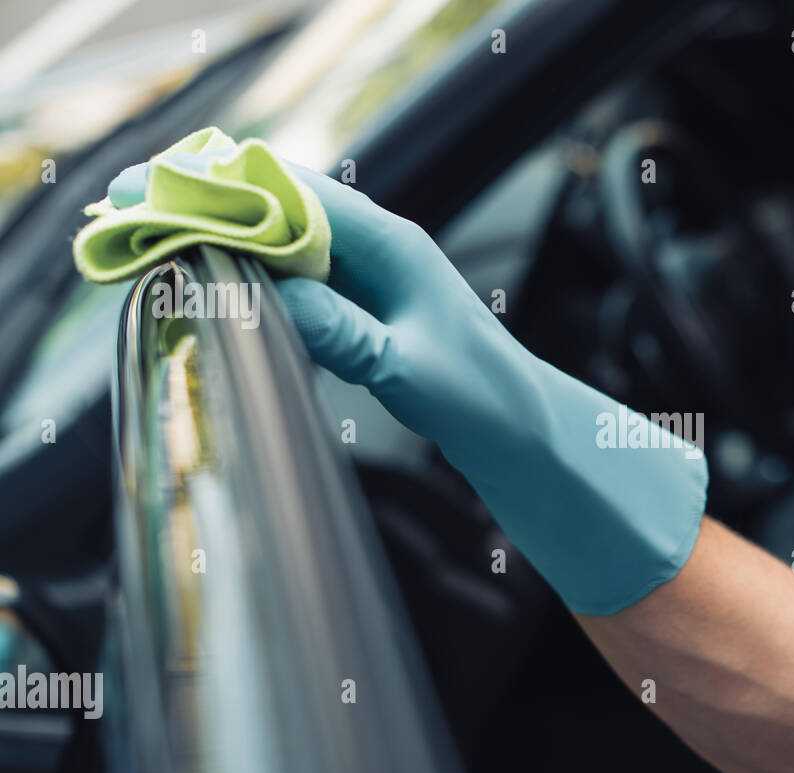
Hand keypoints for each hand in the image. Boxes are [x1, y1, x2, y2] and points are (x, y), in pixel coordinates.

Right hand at [109, 148, 707, 613]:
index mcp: (391, 244)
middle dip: (210, 204)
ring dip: (226, 236)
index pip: (295, 193)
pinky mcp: (362, 304)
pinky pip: (297, 274)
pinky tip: (215, 280)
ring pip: (284, 238)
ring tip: (158, 240)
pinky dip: (254, 273)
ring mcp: (368, 273)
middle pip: (280, 206)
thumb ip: (347, 333)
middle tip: (135, 209)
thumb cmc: (480, 395)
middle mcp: (376, 246)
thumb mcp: (409, 369)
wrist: (520, 424)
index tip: (161, 191)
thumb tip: (279, 294)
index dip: (224, 188)